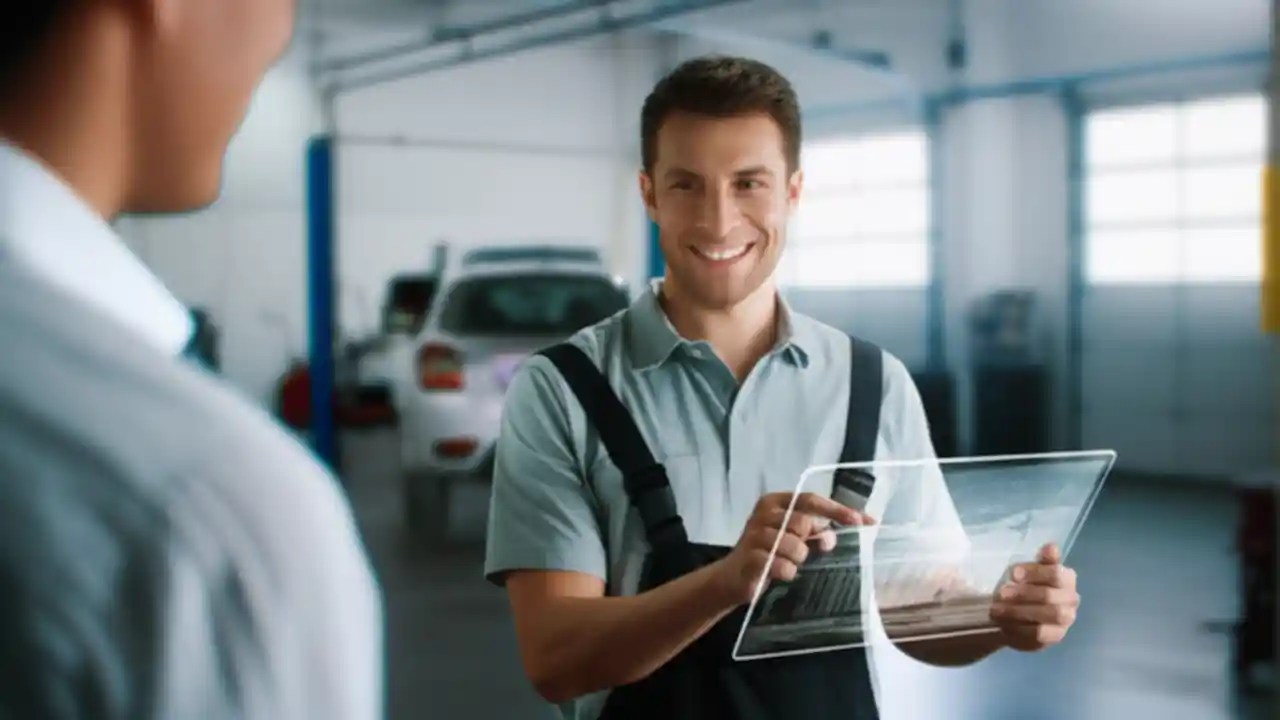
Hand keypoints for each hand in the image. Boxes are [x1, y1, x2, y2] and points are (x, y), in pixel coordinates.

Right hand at [712, 492, 875, 606]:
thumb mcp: (791, 539)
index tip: (864, 521)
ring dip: (798, 559)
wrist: (732, 577)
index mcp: (775, 502)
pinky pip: (783, 566)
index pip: (812, 500)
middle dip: (811, 541)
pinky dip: (787, 572)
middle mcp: (764, 514)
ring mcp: (754, 535)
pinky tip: (780, 574)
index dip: (839, 510)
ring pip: (795, 546)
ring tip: (788, 564)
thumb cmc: (767, 554)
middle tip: (805, 552)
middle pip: (803, 522)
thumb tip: (831, 537)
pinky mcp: (750, 558)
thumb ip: (813, 533)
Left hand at [990, 543, 1078, 651]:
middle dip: (1023, 594)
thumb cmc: (1027, 585)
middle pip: (1050, 596)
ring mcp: (1065, 621)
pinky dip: (1019, 628)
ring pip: (1048, 615)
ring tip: (996, 610)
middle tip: (1001, 594)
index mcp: (1067, 578)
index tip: (1013, 574)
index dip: (1034, 573)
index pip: (1055, 573)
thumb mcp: (1031, 570)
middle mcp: (1071, 599)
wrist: (1022, 614)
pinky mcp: (1054, 637)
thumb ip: (1043, 560)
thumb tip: (1051, 546)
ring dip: (1019, 612)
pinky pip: (1039, 634)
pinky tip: (1003, 624)